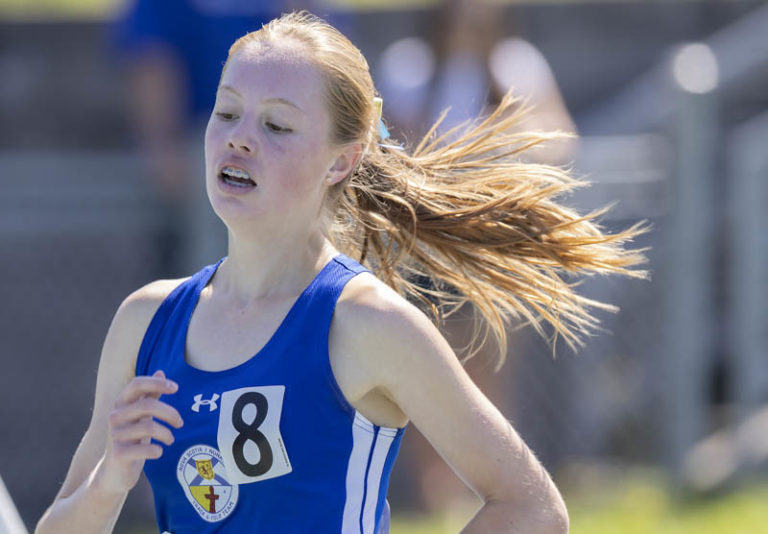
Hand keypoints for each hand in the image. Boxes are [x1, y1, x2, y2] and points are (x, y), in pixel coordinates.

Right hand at [96, 370, 182, 494]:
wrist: (113, 473)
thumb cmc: (131, 439)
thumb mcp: (140, 416)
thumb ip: (150, 395)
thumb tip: (160, 371)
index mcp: (121, 404)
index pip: (136, 384)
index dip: (157, 383)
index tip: (176, 388)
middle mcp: (115, 417)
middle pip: (147, 405)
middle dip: (169, 413)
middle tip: (180, 422)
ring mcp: (115, 436)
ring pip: (149, 427)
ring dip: (166, 434)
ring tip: (170, 439)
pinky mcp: (118, 454)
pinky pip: (144, 449)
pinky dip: (157, 450)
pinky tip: (159, 452)